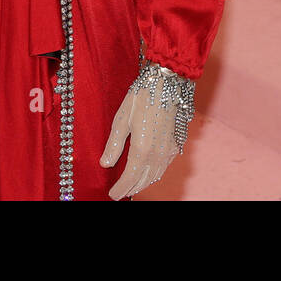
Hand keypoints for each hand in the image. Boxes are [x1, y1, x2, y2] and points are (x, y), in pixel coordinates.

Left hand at [101, 74, 184, 198]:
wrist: (167, 85)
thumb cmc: (141, 98)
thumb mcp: (121, 119)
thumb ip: (113, 144)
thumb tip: (105, 163)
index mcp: (142, 150)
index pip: (130, 178)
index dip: (121, 189)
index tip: (112, 195)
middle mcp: (158, 155)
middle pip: (144, 180)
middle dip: (131, 188)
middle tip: (120, 192)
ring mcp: (169, 151)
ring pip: (155, 175)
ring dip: (143, 183)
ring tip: (131, 185)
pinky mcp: (176, 145)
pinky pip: (164, 167)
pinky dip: (154, 174)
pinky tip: (147, 171)